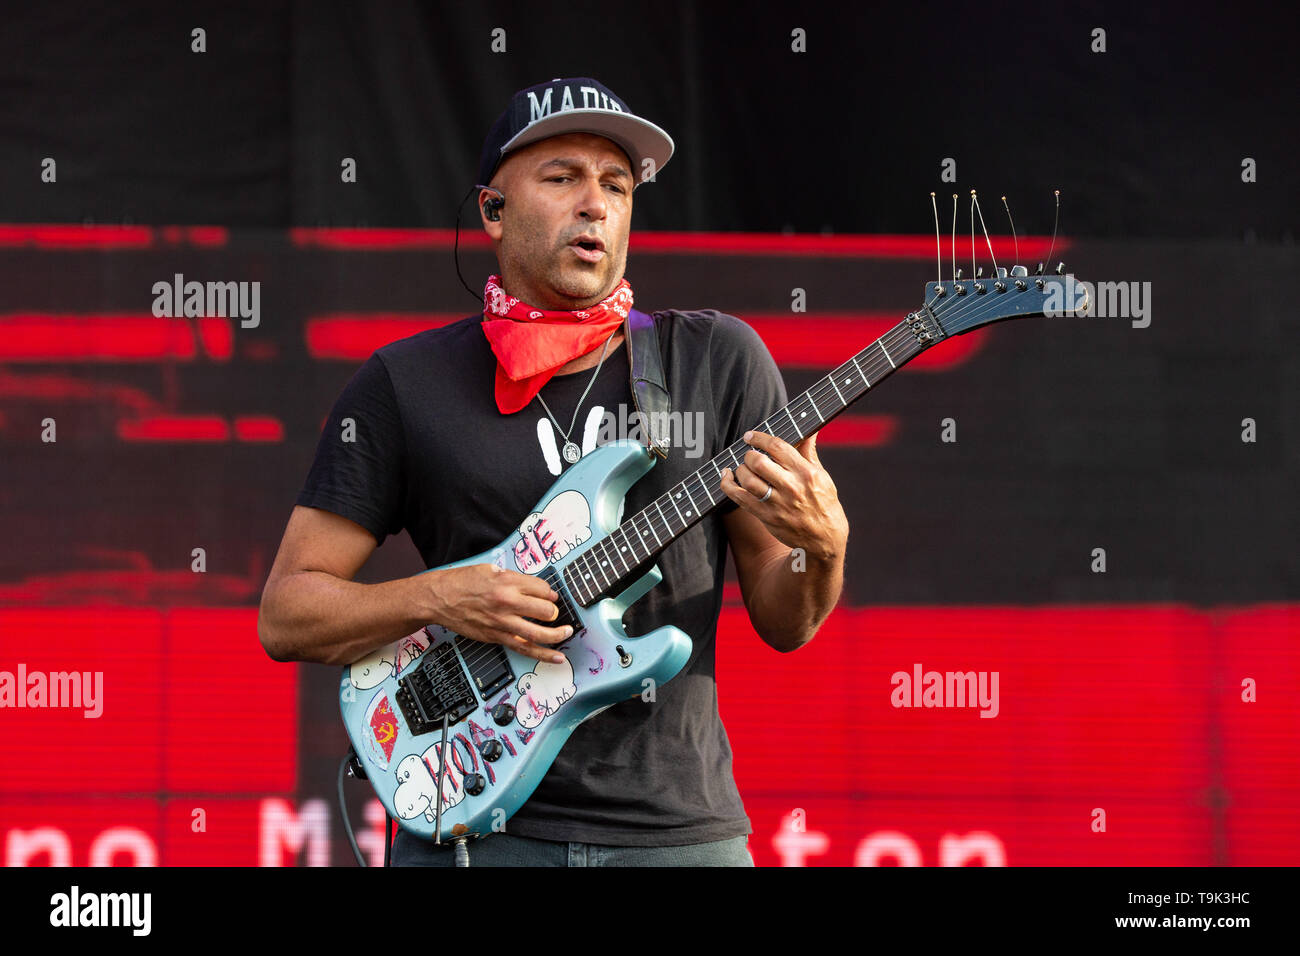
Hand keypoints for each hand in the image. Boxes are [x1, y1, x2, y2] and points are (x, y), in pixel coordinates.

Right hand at [425, 564, 569, 662]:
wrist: (439, 598)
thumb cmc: (461, 582)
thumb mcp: (490, 569)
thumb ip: (513, 578)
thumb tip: (532, 586)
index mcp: (508, 583)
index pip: (543, 589)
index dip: (550, 593)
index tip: (549, 595)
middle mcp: (507, 603)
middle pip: (546, 611)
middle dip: (553, 611)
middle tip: (552, 611)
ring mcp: (502, 623)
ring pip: (539, 633)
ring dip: (558, 634)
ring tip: (567, 633)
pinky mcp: (496, 637)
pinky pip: (524, 648)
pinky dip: (543, 654)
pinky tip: (557, 657)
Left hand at [719, 429, 848, 561]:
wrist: (824, 538)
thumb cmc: (823, 503)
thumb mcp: (822, 476)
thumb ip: (809, 452)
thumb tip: (809, 431)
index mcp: (806, 473)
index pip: (778, 447)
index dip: (760, 438)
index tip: (750, 436)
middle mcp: (791, 487)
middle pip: (759, 462)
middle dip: (749, 454)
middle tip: (749, 455)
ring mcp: (778, 503)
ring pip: (748, 479)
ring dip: (740, 469)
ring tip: (742, 468)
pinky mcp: (766, 516)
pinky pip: (740, 498)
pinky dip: (728, 485)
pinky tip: (726, 477)